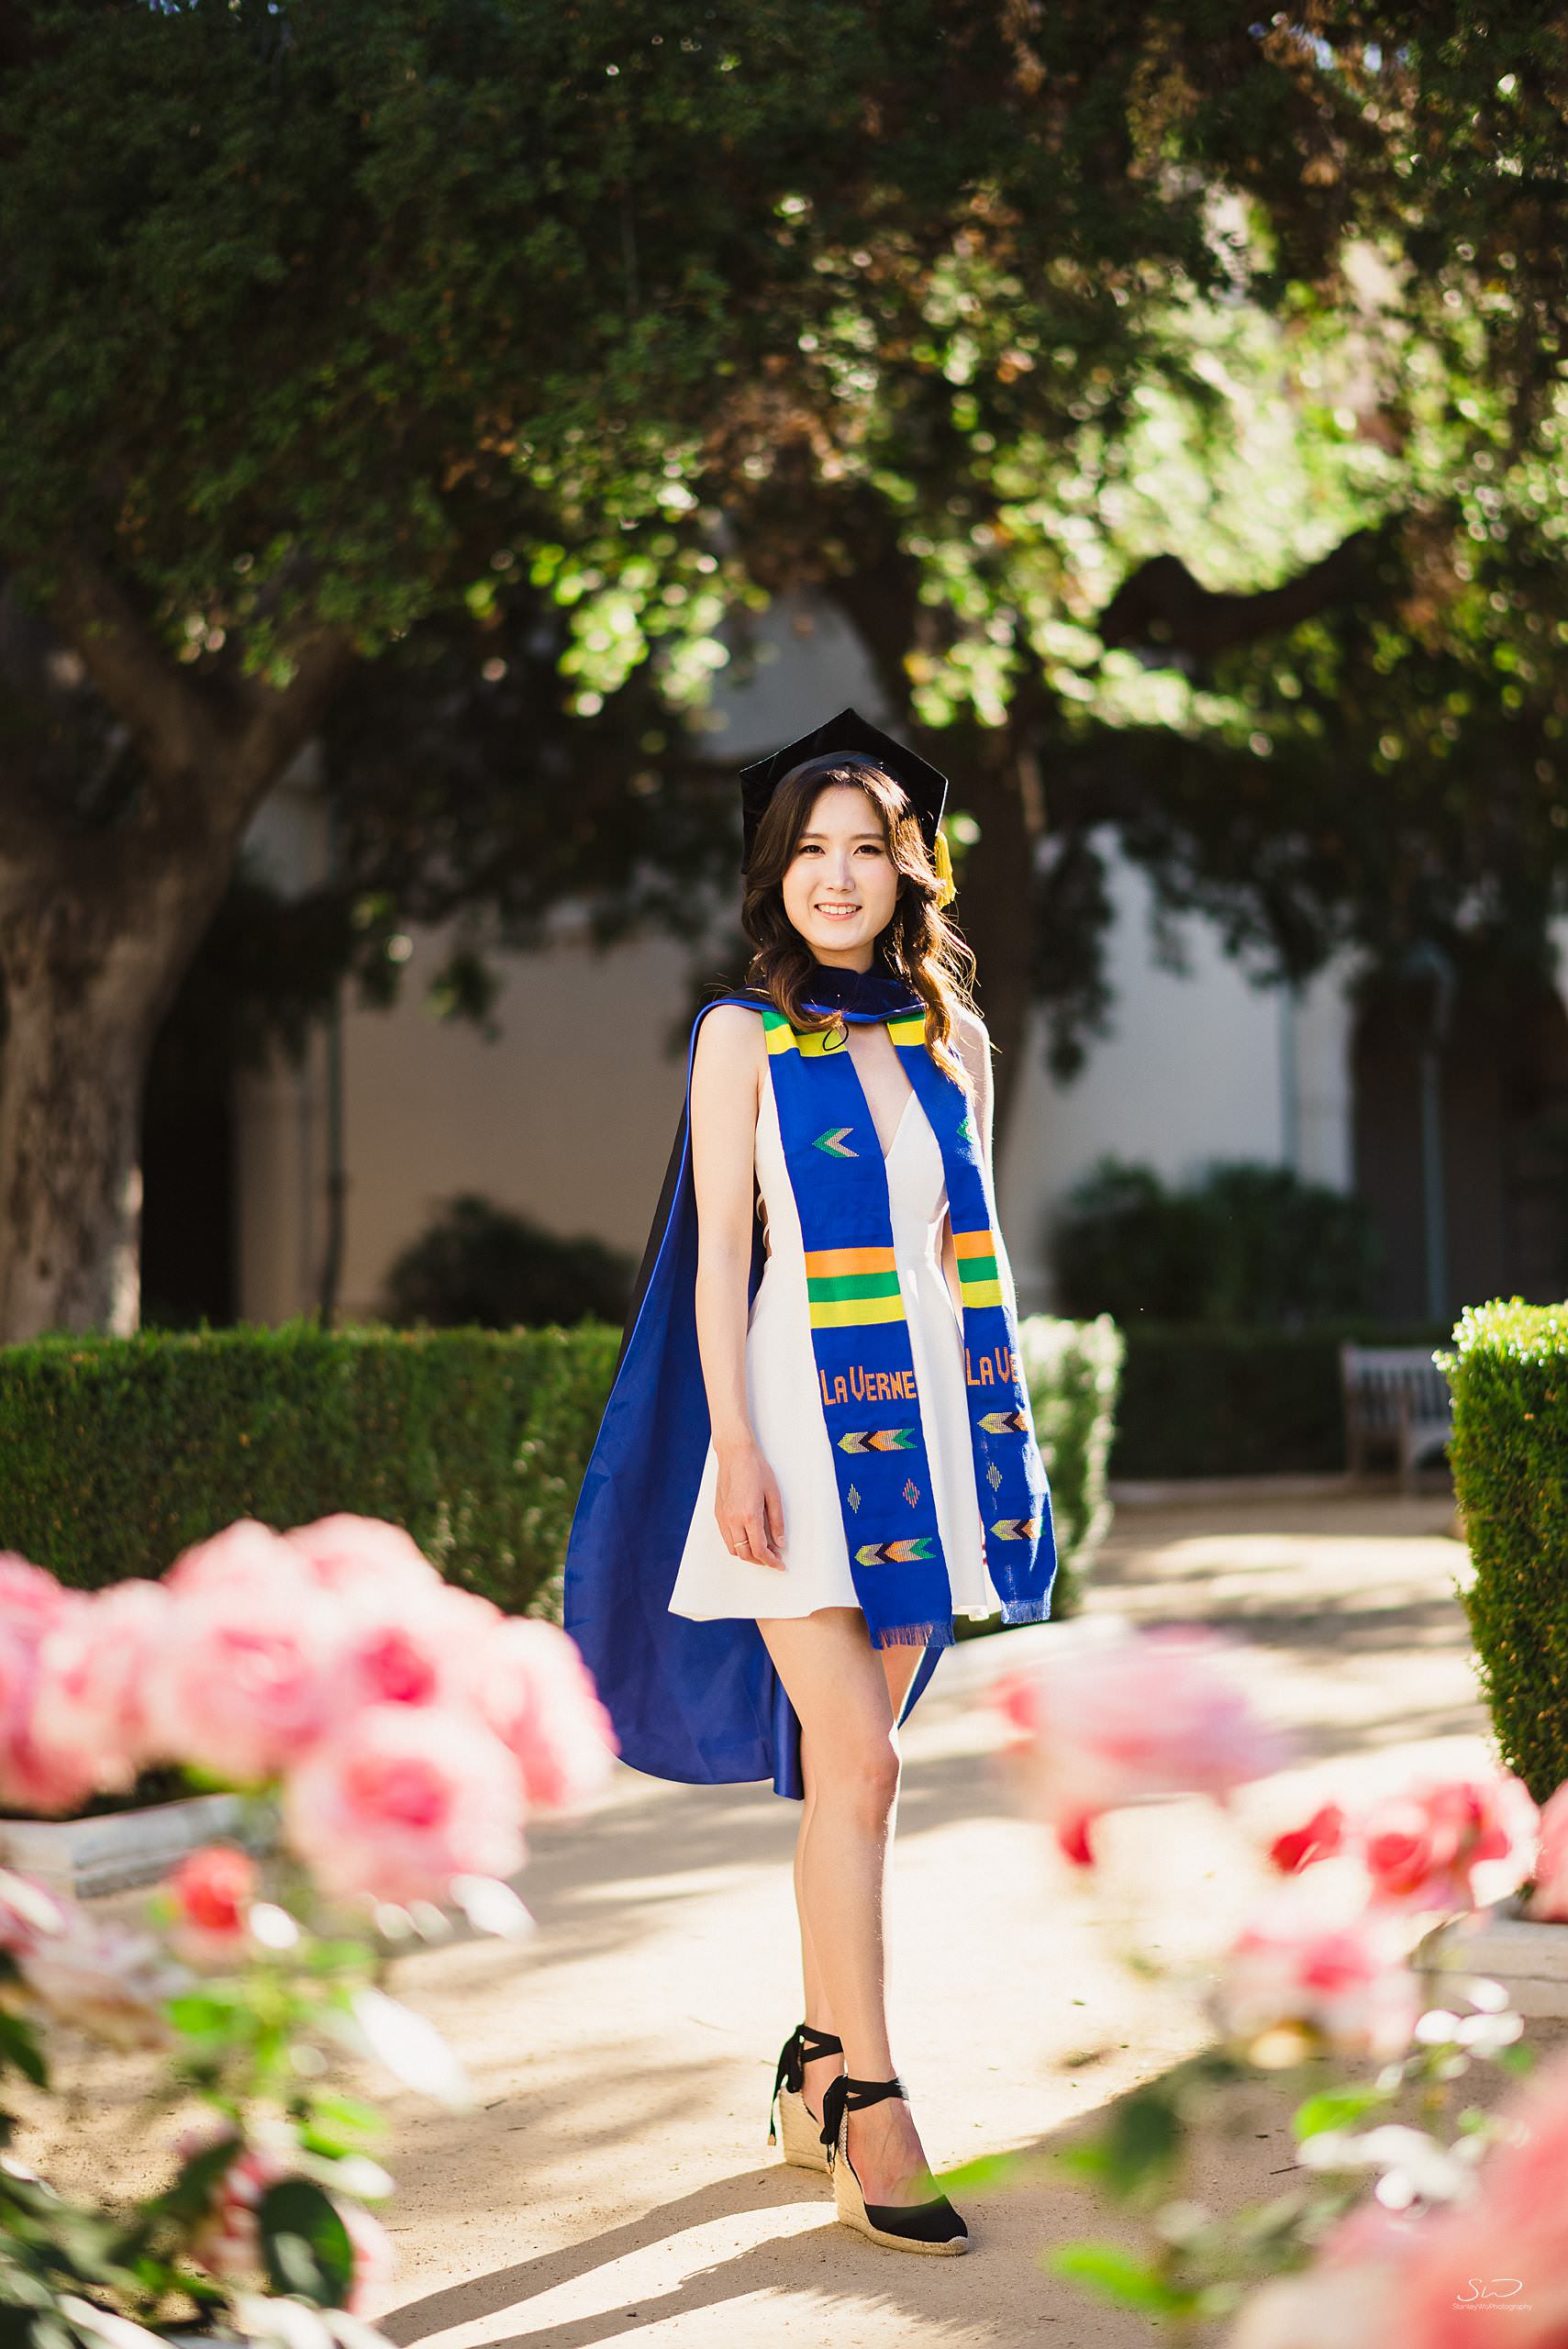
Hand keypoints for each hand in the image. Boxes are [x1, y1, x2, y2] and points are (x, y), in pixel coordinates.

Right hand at [714, 1438, 785, 1567]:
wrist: (735, 1454)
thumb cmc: (756, 1470)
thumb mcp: (774, 1495)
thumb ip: (776, 1522)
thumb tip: (780, 1543)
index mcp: (749, 1515)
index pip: (759, 1550)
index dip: (771, 1561)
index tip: (780, 1565)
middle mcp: (733, 1520)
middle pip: (745, 1554)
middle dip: (760, 1561)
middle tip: (774, 1559)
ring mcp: (723, 1517)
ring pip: (733, 1549)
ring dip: (748, 1555)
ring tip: (763, 1550)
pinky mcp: (718, 1513)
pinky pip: (726, 1538)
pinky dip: (737, 1545)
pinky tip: (749, 1538)